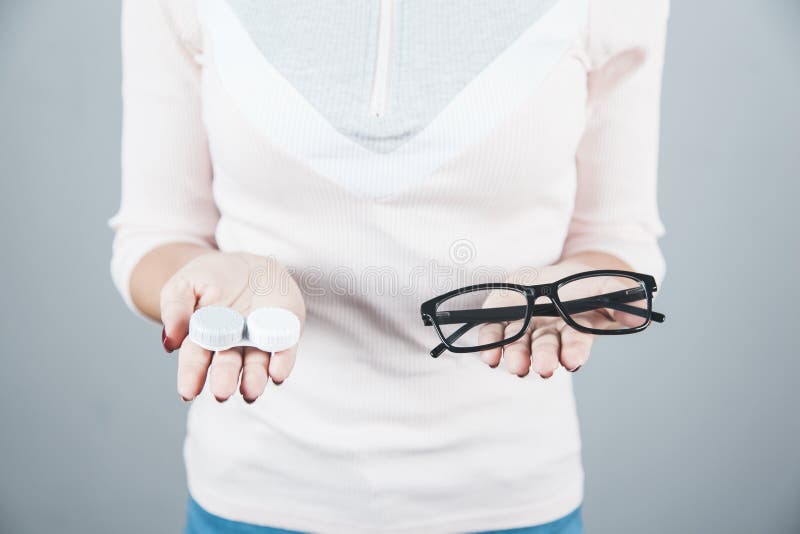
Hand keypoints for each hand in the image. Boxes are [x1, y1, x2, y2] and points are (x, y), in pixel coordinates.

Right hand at [160, 252, 305, 402]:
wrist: (247, 265)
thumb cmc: (210, 278)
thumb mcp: (184, 284)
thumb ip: (175, 307)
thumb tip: (170, 339)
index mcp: (202, 339)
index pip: (195, 359)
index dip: (191, 375)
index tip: (188, 391)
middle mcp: (231, 346)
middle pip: (227, 366)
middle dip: (224, 379)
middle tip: (222, 391)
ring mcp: (258, 341)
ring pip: (256, 365)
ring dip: (254, 379)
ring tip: (250, 391)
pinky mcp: (284, 331)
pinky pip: (285, 349)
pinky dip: (283, 362)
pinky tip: (278, 373)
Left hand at [478, 260, 615, 377]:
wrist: (555, 276)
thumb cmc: (583, 285)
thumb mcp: (604, 284)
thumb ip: (619, 295)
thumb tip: (639, 313)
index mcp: (575, 329)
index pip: (576, 344)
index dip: (574, 352)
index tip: (573, 362)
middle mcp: (549, 334)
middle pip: (546, 348)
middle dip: (544, 358)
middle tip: (543, 368)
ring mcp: (524, 327)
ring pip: (520, 345)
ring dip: (517, 356)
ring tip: (516, 366)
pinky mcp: (501, 317)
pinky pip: (494, 333)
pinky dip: (491, 344)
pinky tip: (490, 357)